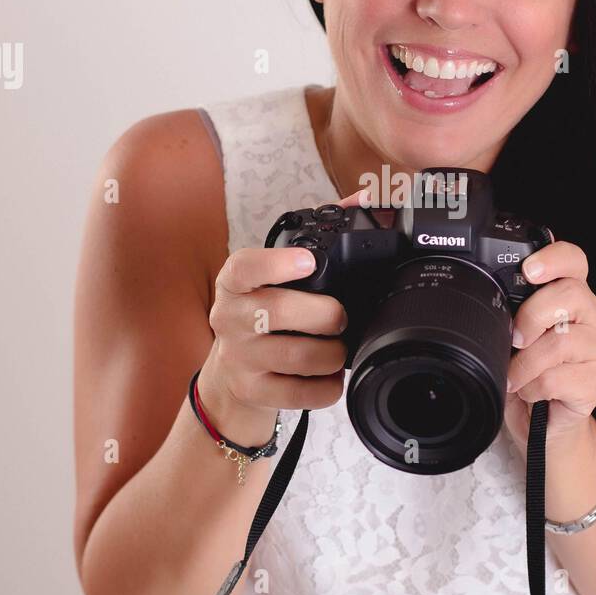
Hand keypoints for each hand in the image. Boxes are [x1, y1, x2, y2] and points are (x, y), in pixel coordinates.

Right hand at [199, 189, 364, 438]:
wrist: (234, 374)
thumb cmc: (266, 313)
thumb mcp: (276, 277)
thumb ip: (318, 237)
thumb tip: (365, 201)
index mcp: (235, 282)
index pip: (244, 267)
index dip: (276, 263)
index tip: (308, 261)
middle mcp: (231, 317)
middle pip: (277, 312)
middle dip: (324, 315)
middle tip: (341, 317)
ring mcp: (239, 358)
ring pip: (296, 356)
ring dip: (332, 353)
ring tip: (340, 348)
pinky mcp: (252, 391)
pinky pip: (298, 393)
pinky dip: (326, 387)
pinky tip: (331, 376)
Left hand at [503, 240, 595, 450]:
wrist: (546, 425)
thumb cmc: (529, 372)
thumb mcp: (516, 336)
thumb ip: (511, 314)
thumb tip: (483, 303)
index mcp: (571, 295)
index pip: (574, 261)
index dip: (554, 258)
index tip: (529, 270)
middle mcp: (591, 316)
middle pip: (569, 294)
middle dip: (532, 316)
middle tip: (515, 339)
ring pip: (560, 341)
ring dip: (525, 363)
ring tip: (515, 376)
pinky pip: (557, 378)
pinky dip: (533, 388)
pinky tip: (530, 392)